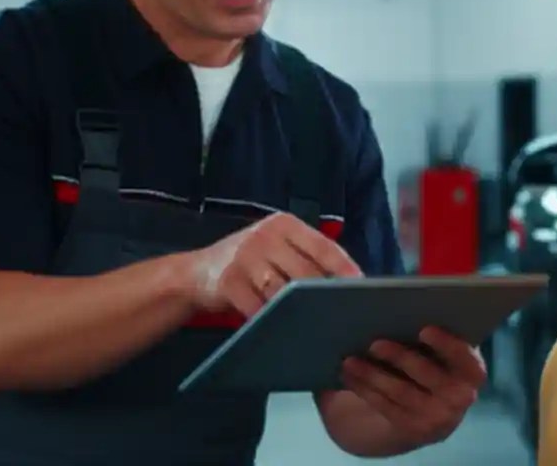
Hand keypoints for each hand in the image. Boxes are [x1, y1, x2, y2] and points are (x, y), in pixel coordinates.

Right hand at [188, 212, 361, 316]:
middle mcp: (265, 236)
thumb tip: (347, 281)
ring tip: (320, 328)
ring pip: (283, 291)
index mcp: (283, 224)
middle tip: (344, 315)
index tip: (362, 288)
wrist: (195, 273)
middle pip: (305, 271)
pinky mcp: (229, 281)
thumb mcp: (274, 247)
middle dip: (325, 295)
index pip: (323, 246)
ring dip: (301, 312)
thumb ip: (303, 256)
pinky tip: (286, 332)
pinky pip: (258, 307)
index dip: (345, 268)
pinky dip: (272, 321)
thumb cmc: (247, 262)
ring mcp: (245, 257)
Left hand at [339, 327, 485, 446]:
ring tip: (349, 360)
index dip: (447, 345)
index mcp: (472, 370)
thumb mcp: (438, 347)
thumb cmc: (428, 361)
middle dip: (401, 358)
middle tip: (374, 343)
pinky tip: (349, 376)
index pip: (466, 358)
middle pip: (430, 376)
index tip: (424, 329)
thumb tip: (407, 295)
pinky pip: (387, 407)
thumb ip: (429, 324)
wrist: (424, 409)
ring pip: (402, 393)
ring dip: (373, 375)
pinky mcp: (414, 431)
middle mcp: (461, 397)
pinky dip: (365, 390)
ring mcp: (439, 419)